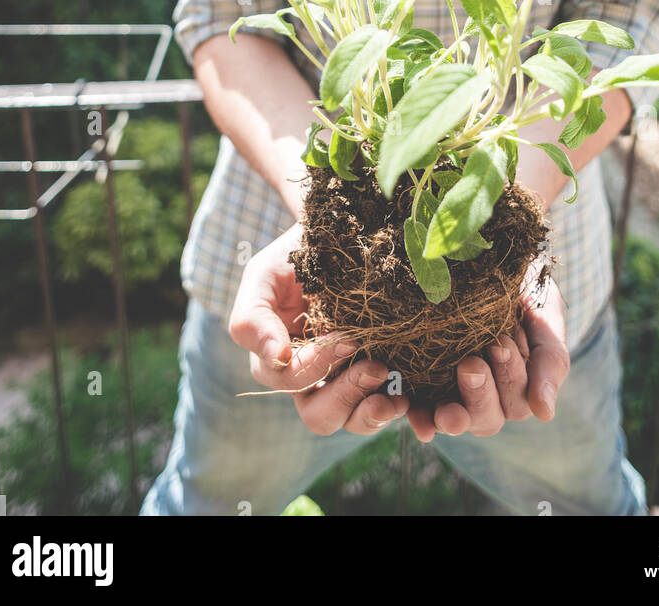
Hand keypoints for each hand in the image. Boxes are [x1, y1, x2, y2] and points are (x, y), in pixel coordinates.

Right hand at [228, 223, 408, 435]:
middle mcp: (308, 378)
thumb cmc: (295, 255)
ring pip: (349, 420)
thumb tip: (275, 356)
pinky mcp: (375, 378)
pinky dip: (392, 409)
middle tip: (375, 367)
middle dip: (346, 395)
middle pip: (318, 415)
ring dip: (371, 412)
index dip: (317, 366)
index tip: (347, 339)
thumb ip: (254, 316)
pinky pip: (380, 410)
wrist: (340, 237)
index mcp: (277, 358)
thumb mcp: (265, 275)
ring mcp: (342, 381)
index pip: (290, 379)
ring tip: (394, 392)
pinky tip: (404, 398)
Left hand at [405, 263, 569, 442]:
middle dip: (480, 395)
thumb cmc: (523, 296)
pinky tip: (420, 422)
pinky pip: (422, 410)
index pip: (517, 402)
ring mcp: (453, 393)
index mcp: (516, 387)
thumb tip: (545, 414)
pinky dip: (421, 418)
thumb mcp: (543, 322)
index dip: (510, 379)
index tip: (500, 346)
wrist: (488, 264)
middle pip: (487, 418)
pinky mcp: (423, 385)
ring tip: (447, 399)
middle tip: (470, 365)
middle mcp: (486, 396)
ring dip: (453, 414)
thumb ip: (549, 363)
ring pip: (457, 418)